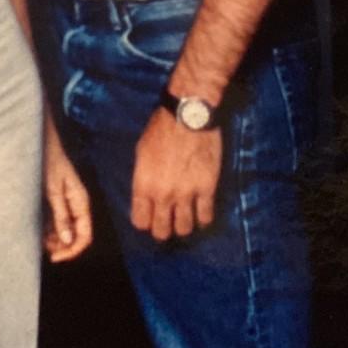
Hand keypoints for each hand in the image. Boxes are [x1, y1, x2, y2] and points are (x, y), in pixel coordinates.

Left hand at [43, 120, 92, 261]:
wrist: (44, 142)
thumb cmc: (49, 162)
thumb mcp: (53, 190)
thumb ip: (61, 215)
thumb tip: (68, 241)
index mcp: (81, 203)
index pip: (85, 235)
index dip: (73, 250)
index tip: (55, 257)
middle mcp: (77, 205)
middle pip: (77, 235)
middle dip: (63, 246)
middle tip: (45, 250)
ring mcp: (68, 202)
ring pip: (67, 230)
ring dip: (56, 239)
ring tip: (41, 242)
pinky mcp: (59, 199)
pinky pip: (59, 220)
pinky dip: (51, 229)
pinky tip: (41, 232)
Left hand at [130, 107, 220, 240]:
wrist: (188, 115)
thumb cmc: (161, 128)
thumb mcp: (141, 152)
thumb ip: (143, 178)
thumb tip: (146, 195)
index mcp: (143, 184)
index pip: (140, 222)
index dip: (145, 222)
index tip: (150, 216)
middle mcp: (163, 194)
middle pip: (162, 231)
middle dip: (163, 229)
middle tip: (168, 220)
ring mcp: (186, 194)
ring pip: (184, 229)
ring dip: (183, 225)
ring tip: (185, 216)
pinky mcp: (207, 189)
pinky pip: (205, 218)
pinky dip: (203, 218)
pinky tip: (201, 210)